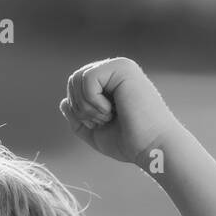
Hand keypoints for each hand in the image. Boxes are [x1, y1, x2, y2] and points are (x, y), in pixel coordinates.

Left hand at [58, 57, 180, 163]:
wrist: (152, 148)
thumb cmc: (129, 142)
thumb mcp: (95, 133)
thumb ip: (78, 119)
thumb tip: (63, 102)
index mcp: (110, 83)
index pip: (75, 85)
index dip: (77, 109)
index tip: (99, 124)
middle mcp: (115, 70)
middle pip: (73, 79)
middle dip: (80, 107)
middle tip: (103, 121)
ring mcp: (120, 67)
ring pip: (78, 77)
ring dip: (86, 106)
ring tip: (108, 117)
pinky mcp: (123, 68)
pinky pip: (88, 79)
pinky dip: (94, 102)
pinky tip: (112, 111)